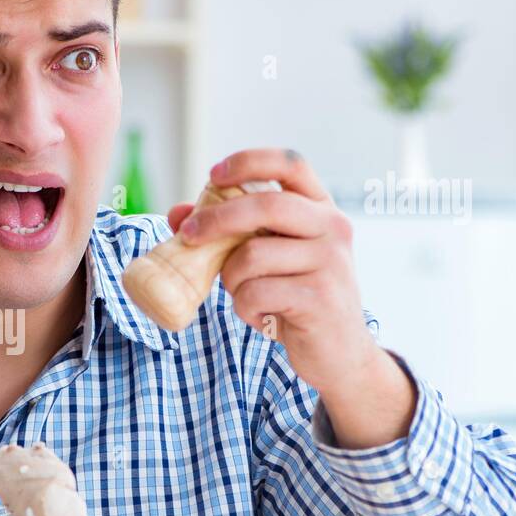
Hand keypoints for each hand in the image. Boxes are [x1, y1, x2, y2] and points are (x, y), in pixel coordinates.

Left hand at [173, 148, 415, 446]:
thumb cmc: (296, 299)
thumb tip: (177, 214)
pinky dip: (245, 308)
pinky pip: (256, 293)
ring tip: (246, 295)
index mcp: (321, 209)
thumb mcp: (267, 259)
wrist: (338, 353)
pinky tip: (262, 317)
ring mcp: (331, 261)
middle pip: (265, 205)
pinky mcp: (319, 296)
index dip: (249, 162)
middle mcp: (333, 227)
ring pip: (251, 256)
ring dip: (232, 280)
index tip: (213, 174)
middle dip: (216, 220)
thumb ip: (230, 234)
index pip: (290, 164)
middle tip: (187, 236)